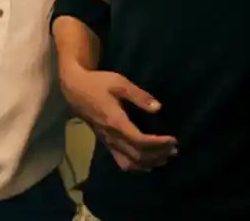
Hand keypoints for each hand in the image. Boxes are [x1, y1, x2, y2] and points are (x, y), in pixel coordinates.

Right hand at [60, 66, 177, 171]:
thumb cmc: (98, 83)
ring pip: (130, 163)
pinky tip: (148, 163)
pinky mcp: (105, 143)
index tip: (173, 139)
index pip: (140, 141)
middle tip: (174, 148)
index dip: (159, 144)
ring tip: (165, 157)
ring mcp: (107, 142)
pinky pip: (122, 162)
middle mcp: (112, 136)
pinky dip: (137, 166)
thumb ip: (139, 96)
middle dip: (159, 154)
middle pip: (138, 156)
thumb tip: (158, 108)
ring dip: (150, 163)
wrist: (74, 89)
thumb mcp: (119, 83)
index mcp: (116, 122)